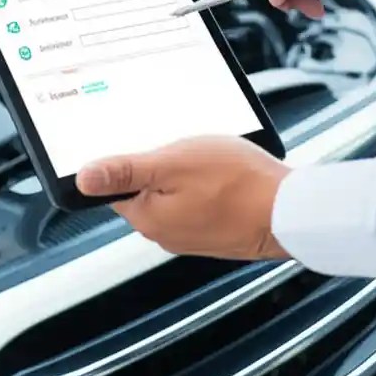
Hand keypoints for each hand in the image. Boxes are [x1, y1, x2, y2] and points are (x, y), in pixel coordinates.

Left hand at [76, 136, 291, 259]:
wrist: (292, 212)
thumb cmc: (239, 185)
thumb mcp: (173, 164)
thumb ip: (125, 171)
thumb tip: (82, 179)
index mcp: (147, 218)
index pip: (115, 186)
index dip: (124, 159)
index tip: (139, 141)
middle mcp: (165, 232)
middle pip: (143, 189)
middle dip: (156, 164)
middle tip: (180, 145)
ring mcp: (191, 233)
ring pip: (172, 193)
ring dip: (182, 173)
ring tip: (205, 157)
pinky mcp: (215, 230)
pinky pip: (196, 201)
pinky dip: (203, 184)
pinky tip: (220, 172)